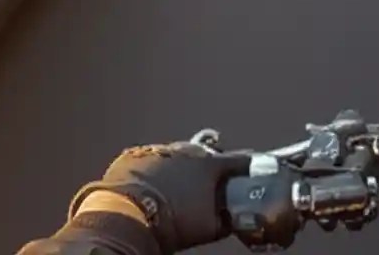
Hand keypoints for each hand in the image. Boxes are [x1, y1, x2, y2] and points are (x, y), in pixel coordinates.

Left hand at [69, 141, 251, 251]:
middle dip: (210, 166)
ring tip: (177, 188)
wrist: (127, 220)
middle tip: (207, 184)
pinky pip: (152, 160)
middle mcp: (188, 150)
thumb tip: (238, 217)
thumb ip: (228, 216)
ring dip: (181, 167)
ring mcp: (160, 150)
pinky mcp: (134, 156)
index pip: (239, 159)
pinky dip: (156, 170)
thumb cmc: (173, 223)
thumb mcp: (209, 227)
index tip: (252, 168)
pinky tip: (153, 186)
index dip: (247, 165)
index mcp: (211, 164)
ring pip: (178, 155)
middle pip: (207, 154)